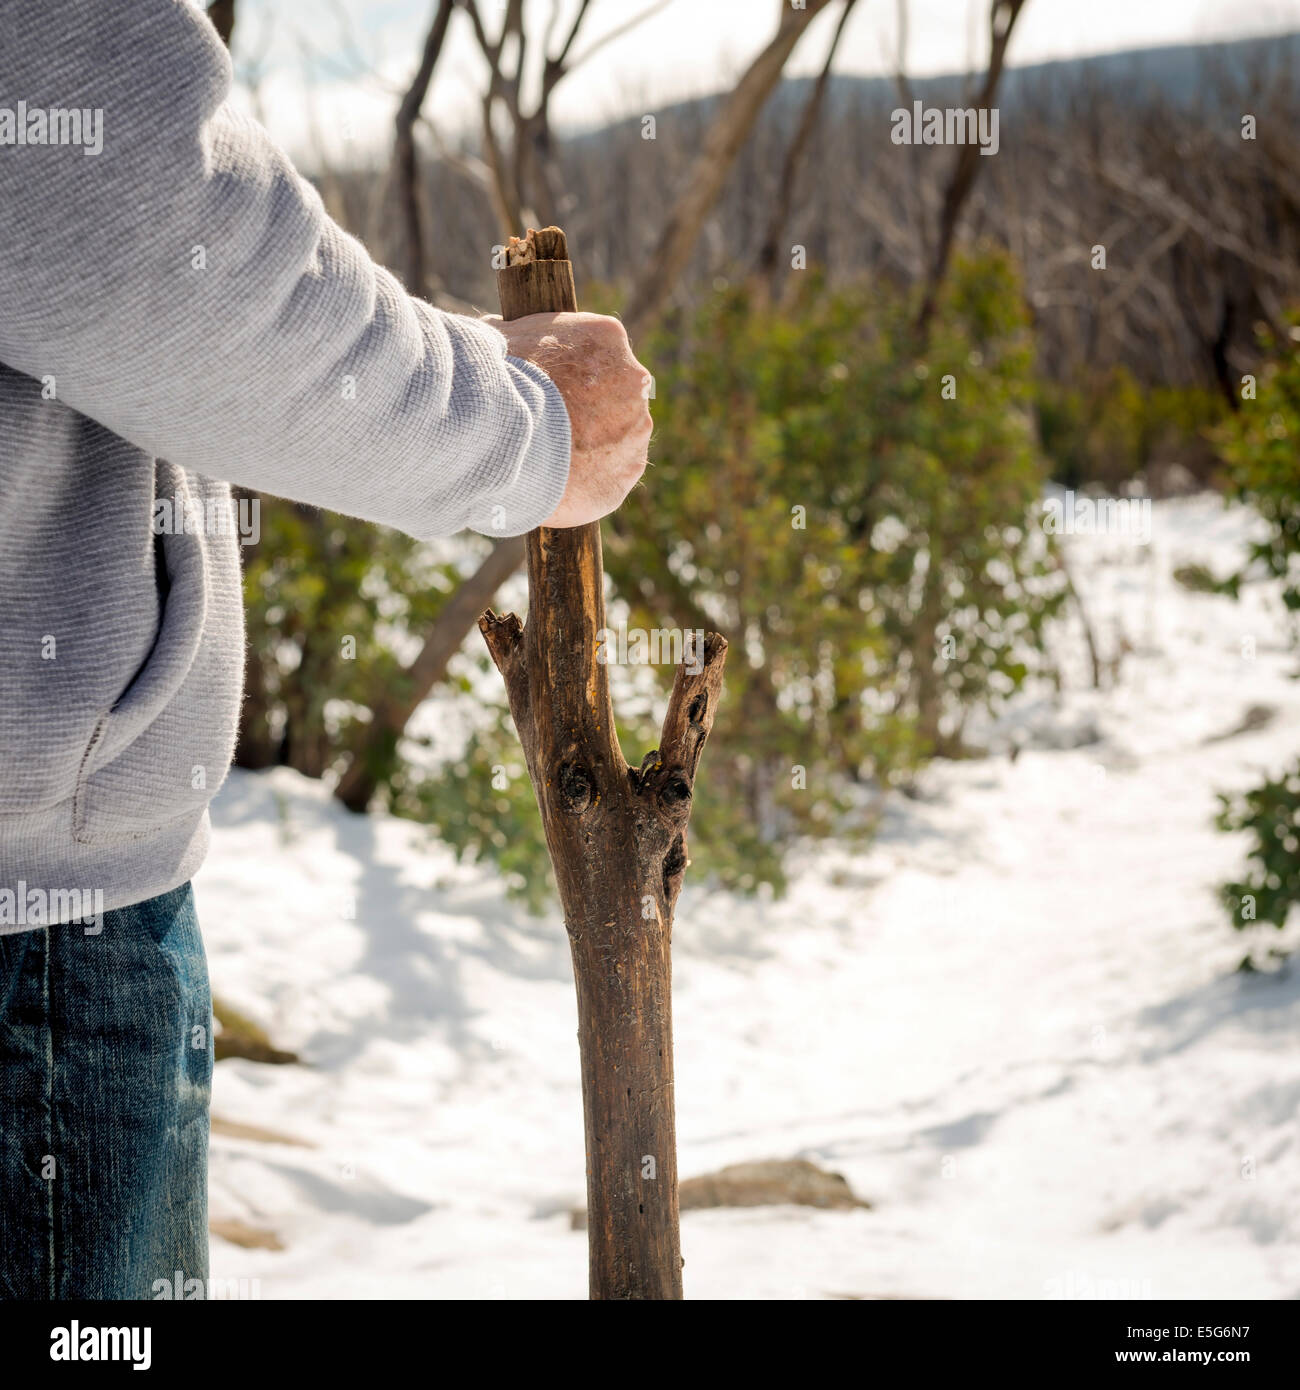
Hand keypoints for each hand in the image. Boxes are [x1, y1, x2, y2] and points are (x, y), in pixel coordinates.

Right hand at [487, 311, 652, 526]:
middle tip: (553, 424)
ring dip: (595, 445)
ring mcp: (635, 430)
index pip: (600, 349)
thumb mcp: (498, 339)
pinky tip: (562, 481)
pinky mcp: (626, 474)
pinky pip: (613, 476)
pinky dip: (592, 480)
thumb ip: (513, 336)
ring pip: (620, 437)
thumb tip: (497, 332)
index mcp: (606, 336)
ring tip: (553, 457)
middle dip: (591, 407)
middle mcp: (633, 380)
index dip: (575, 370)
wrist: (500, 437)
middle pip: (617, 393)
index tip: (554, 385)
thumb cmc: (496, 380)